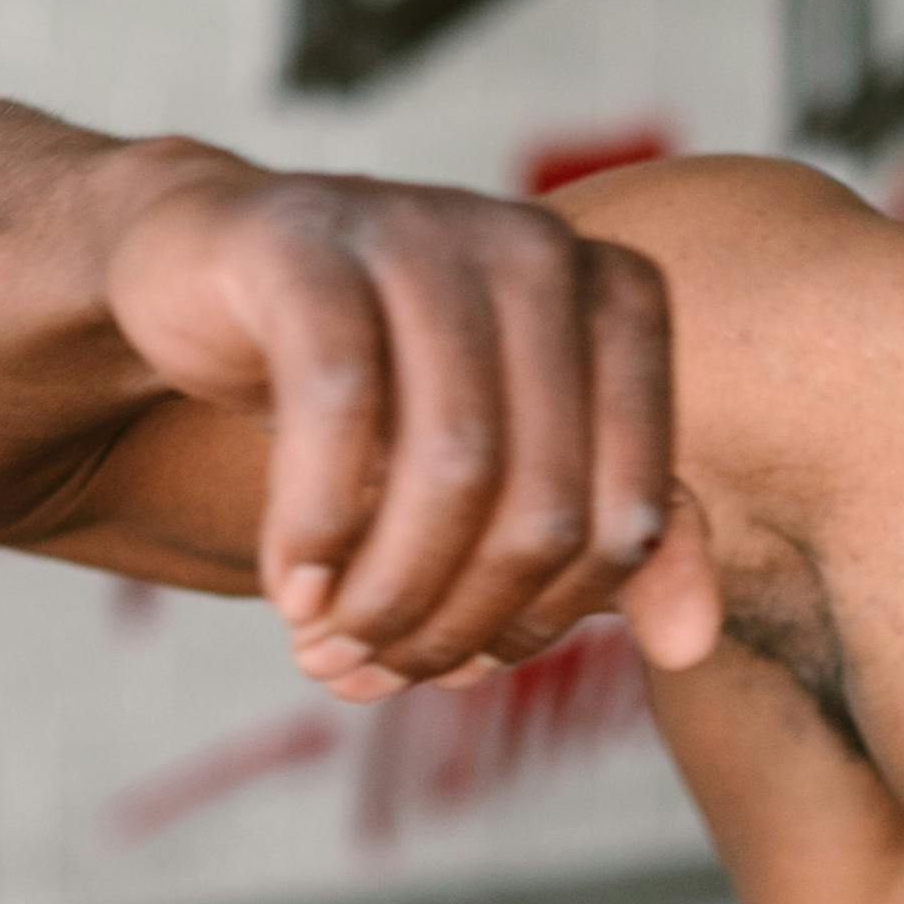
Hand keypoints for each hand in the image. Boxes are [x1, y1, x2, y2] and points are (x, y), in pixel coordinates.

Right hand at [106, 168, 724, 698]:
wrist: (211, 268)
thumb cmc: (379, 382)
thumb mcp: (502, 461)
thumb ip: (609, 543)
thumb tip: (692, 649)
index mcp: (618, 298)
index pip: (628, 516)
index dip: (548, 622)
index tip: (468, 667)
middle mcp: (541, 250)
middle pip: (545, 504)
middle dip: (458, 624)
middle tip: (376, 673)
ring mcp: (427, 229)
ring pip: (452, 463)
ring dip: (385, 593)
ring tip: (325, 651)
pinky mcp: (309, 243)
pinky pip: (337, 407)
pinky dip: (311, 526)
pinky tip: (288, 591)